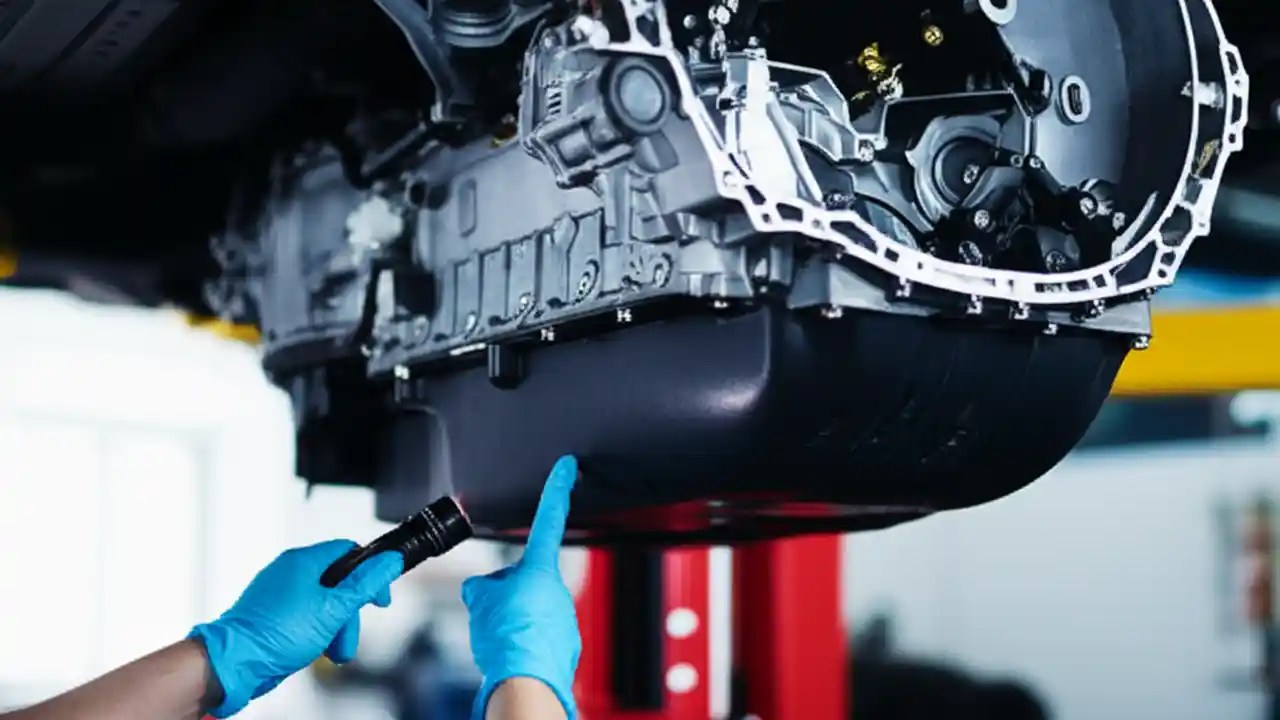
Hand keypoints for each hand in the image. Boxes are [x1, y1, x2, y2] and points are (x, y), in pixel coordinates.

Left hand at [189, 540, 403, 716]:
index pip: (349, 551)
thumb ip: (364, 584)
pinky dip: (315, 631)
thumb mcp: (333, 609)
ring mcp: (277, 591)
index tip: (378, 596)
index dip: (370, 572)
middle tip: (350, 635)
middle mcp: (288, 571)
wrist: (234, 663)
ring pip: (321, 602)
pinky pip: (303, 615)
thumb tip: (389, 561)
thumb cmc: (275, 634)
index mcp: (303, 561)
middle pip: (336, 582)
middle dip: (349, 613)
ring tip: (333, 651)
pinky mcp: (269, 612)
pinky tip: (315, 649)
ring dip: (334, 627)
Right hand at [463, 456, 580, 719]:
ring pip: (531, 608)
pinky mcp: (566, 643)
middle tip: (491, 613)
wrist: (524, 683)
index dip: (556, 489)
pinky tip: (512, 652)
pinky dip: (524, 639)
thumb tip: (483, 589)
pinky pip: (539, 633)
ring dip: (514, 618)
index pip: (548, 519)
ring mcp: (565, 617)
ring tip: (500, 637)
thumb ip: (483, 587)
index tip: (568, 466)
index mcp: (539, 570)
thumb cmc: (507, 640)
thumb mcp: (480, 602)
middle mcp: (558, 590)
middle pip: (526, 578)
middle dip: (507, 591)